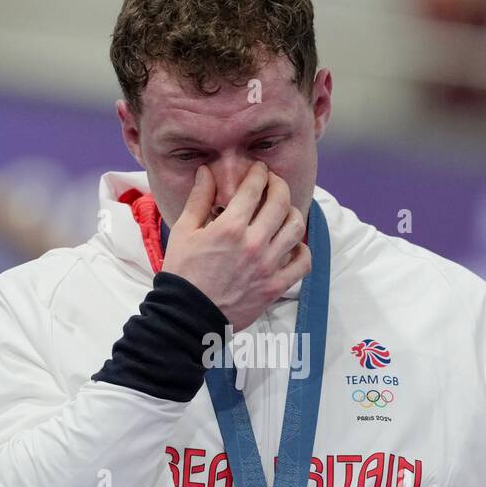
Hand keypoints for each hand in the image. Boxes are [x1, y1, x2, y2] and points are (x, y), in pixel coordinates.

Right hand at [160, 162, 310, 330]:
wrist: (187, 316)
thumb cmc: (182, 273)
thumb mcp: (183, 232)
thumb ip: (198, 199)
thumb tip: (206, 171)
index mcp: (230, 228)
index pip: (254, 188)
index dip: (259, 173)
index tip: (258, 170)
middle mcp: (253, 244)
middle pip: (281, 202)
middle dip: (279, 185)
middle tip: (274, 183)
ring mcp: (267, 266)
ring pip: (296, 228)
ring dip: (292, 213)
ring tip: (284, 211)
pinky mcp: (275, 286)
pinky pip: (302, 263)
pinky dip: (301, 250)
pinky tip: (291, 245)